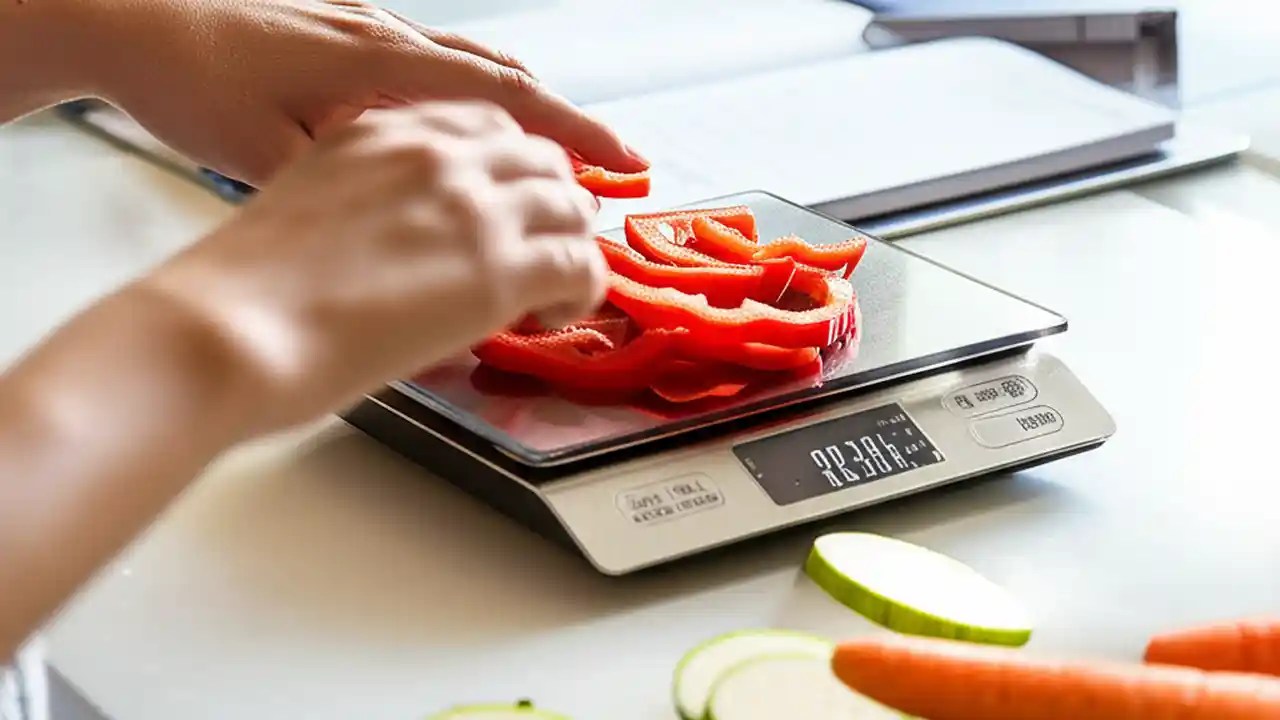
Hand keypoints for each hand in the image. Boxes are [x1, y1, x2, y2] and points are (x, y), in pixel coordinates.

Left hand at [91, 0, 646, 185]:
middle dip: (568, 122)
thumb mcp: (263, 152)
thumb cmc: (194, 81)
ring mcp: (371, 30)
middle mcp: (388, 38)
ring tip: (556, 157)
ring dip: (525, 108)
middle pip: (506, 76)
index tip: (624, 162)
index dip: (573, 132)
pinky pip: (435, 65)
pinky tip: (468, 132)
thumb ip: (343, 190)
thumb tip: (398, 243)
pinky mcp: (349, 34)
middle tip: (612, 167)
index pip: (504, 96)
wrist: (137, 20)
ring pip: (474, 67)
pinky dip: (475, 99)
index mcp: (379, 64)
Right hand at [131, 101, 603, 434]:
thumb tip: (398, 243)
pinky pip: (579, 264)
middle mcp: (434, 154)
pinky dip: (580, 290)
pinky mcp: (496, 267)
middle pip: (539, 156)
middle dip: (552, 200)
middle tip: (548, 243)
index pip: (484, 124)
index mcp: (379, 132)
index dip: (514, 166)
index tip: (519, 198)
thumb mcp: (305, 208)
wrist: (229, 330)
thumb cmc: (243, 292)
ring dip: (570, 243)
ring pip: (570, 204)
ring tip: (552, 287)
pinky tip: (550, 316)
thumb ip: (366, 203)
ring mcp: (471, 206)